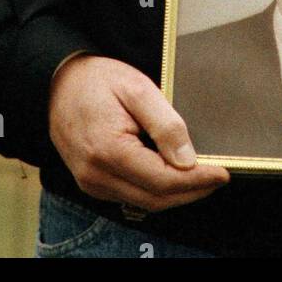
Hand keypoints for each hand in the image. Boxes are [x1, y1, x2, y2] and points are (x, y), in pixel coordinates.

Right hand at [48, 54, 228, 211]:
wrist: (58, 81)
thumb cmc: (97, 80)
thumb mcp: (137, 88)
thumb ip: (164, 124)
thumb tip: (188, 160)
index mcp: (108, 151)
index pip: (163, 180)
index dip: (197, 180)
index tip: (222, 173)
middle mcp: (96, 175)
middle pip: (155, 198)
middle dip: (191, 191)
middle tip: (218, 178)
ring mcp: (91, 183)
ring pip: (144, 202)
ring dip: (176, 194)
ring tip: (202, 177)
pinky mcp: (92, 182)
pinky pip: (130, 195)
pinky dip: (156, 190)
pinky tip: (172, 175)